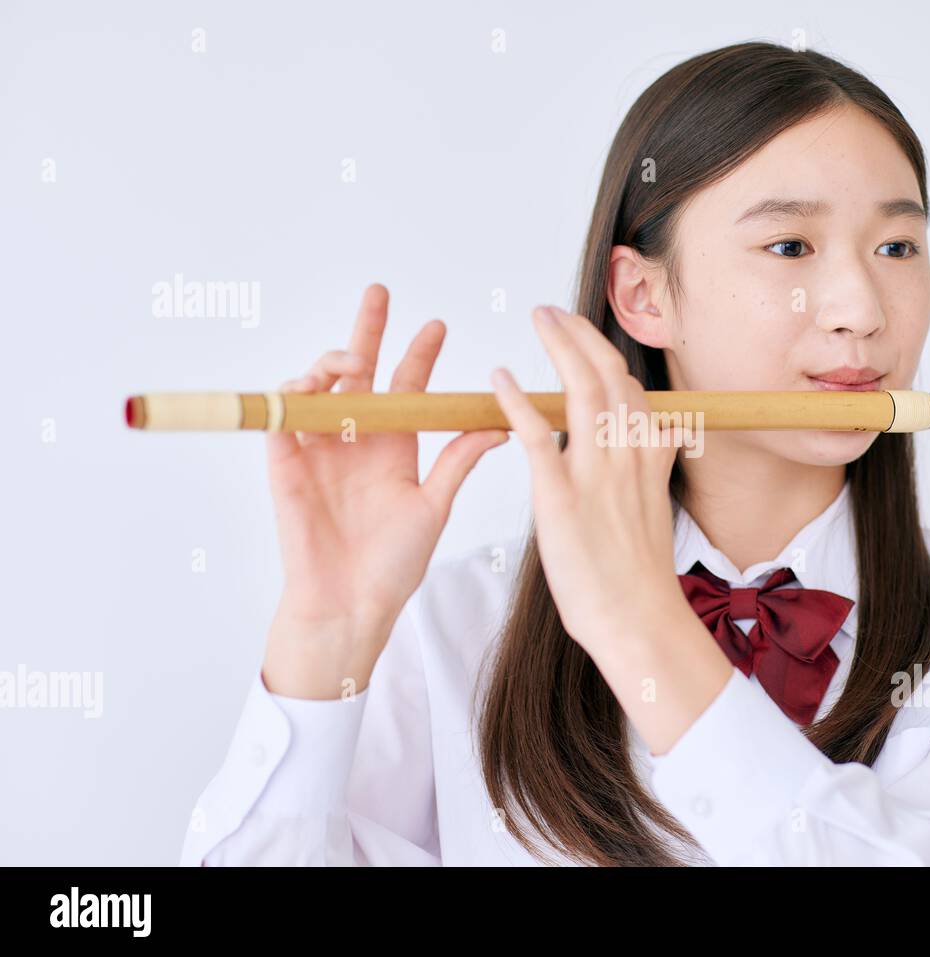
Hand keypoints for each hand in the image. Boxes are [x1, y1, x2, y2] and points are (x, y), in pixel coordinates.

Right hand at [262, 284, 507, 697]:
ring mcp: (319, 449)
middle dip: (368, 329)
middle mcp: (356, 440)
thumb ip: (458, 461)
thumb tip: (499, 423)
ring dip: (332, 361)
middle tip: (380, 292)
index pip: (407, 386)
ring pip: (320, 385)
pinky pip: (283, 415)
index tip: (437, 324)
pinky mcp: (285, 464)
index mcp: (395, 446)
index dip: (419, 353)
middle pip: (360, 371)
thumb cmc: (394, 564)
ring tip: (353, 357)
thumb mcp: (435, 506)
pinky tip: (313, 382)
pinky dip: (293, 392)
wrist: (351, 604)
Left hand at [488, 305, 693, 654]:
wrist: (638, 621)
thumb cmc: (639, 577)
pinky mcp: (561, 497)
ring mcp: (596, 473)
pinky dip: (518, 401)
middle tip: (552, 313)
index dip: (605, 358)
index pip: (631, 390)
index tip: (585, 340)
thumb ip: (649, 469)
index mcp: (648, 458)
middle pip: (609, 375)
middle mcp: (627, 456)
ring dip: (560, 346)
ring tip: (539, 319)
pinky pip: (538, 436)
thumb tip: (655, 442)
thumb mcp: (655, 510)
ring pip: (582, 390)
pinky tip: (500, 377)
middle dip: (581, 336)